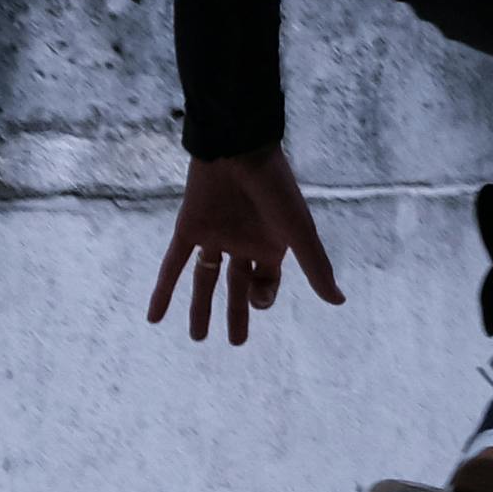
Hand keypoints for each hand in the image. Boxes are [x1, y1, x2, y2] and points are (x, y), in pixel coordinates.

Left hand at [152, 152, 344, 342]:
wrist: (238, 149)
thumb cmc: (275, 189)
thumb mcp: (298, 232)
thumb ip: (316, 267)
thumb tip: (339, 301)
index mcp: (269, 246)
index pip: (266, 284)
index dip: (263, 299)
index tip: (259, 298)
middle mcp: (242, 244)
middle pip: (238, 287)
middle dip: (237, 314)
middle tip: (237, 342)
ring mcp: (214, 237)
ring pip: (206, 280)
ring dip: (200, 309)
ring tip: (198, 337)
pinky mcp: (188, 229)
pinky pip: (172, 265)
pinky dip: (163, 291)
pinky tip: (153, 317)